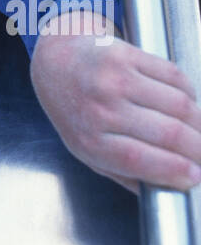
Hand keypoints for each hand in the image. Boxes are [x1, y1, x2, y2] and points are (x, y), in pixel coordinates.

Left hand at [30, 15, 200, 192]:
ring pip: (179, 105)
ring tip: (199, 131)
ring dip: (200, 122)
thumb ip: (125, 174)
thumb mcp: (87, 151)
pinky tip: (188, 104)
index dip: (176, 171)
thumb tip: (171, 189)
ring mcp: (114, 79)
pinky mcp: (126, 55)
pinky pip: (175, 76)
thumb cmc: (75, 111)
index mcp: (89, 141)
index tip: (196, 177)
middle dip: (199, 149)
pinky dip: (190, 93)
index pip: (141, 160)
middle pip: (168, 134)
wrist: (57, 62)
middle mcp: (100, 109)